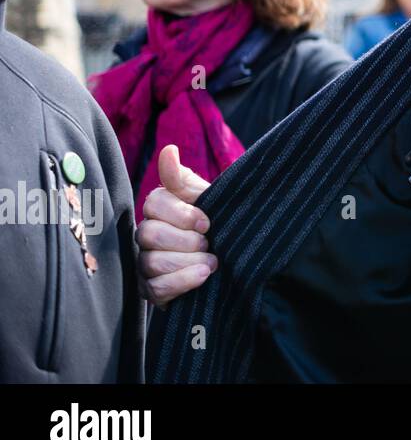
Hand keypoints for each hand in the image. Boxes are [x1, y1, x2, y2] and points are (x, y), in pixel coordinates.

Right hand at [136, 145, 217, 306]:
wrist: (235, 262)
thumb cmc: (220, 225)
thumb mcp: (210, 200)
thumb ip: (185, 181)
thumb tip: (168, 150)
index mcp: (162, 208)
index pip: (155, 203)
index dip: (181, 214)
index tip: (207, 223)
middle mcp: (148, 233)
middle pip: (149, 234)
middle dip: (185, 241)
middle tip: (209, 244)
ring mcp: (146, 262)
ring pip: (152, 262)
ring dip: (187, 263)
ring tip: (212, 263)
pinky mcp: (151, 289)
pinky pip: (154, 288)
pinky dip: (181, 282)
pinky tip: (203, 277)